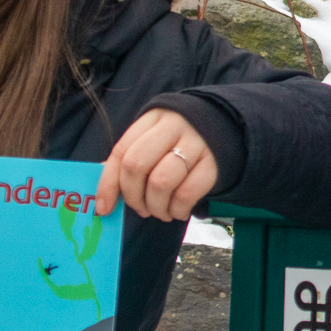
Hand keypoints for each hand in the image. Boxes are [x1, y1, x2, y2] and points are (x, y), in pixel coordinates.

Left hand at [97, 109, 218, 221]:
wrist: (227, 126)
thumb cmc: (180, 139)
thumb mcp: (154, 138)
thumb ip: (130, 158)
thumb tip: (105, 192)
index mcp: (152, 119)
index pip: (121, 152)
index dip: (109, 184)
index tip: (104, 208)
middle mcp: (173, 127)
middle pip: (137, 166)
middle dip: (133, 197)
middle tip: (140, 209)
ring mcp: (196, 144)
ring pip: (161, 182)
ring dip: (156, 207)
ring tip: (160, 211)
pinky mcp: (214, 163)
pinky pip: (187, 193)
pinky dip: (178, 210)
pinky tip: (178, 211)